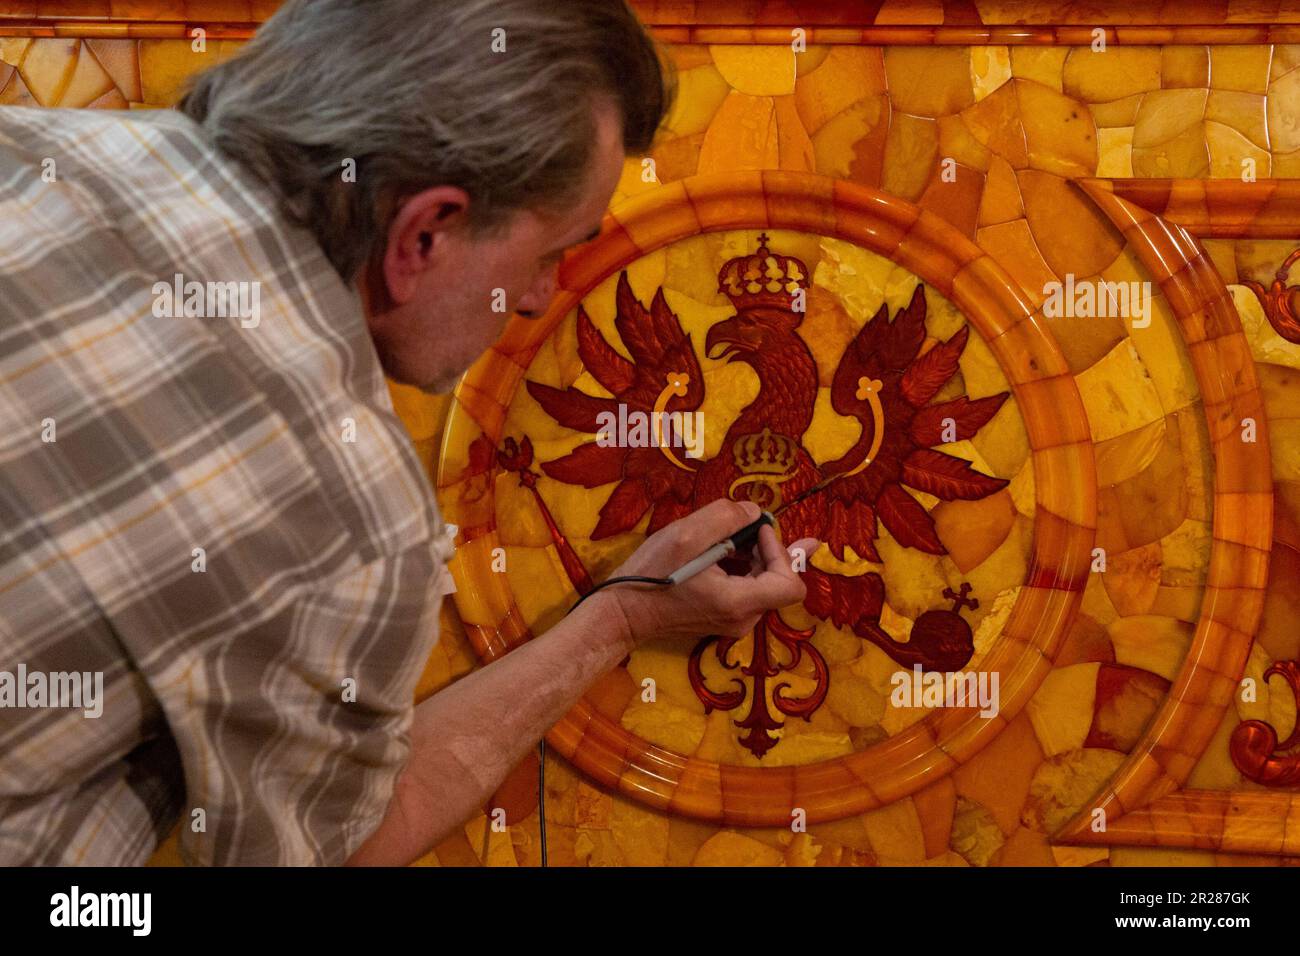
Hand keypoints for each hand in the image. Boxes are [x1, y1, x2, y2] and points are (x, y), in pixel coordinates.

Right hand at [596, 499, 819, 650]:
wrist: (624, 613)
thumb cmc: (651, 574)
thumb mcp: (685, 535)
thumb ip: (725, 518)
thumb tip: (755, 513)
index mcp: (739, 603)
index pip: (791, 583)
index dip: (782, 551)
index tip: (756, 530)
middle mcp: (743, 620)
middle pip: (779, 582)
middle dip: (767, 550)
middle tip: (741, 528)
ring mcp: (734, 624)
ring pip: (764, 586)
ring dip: (753, 558)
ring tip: (724, 541)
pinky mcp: (724, 621)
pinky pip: (748, 593)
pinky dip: (742, 570)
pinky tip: (717, 556)